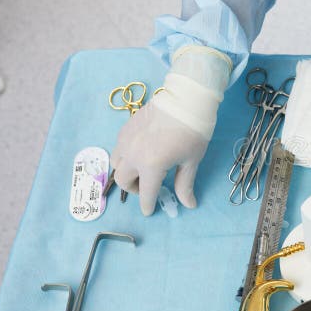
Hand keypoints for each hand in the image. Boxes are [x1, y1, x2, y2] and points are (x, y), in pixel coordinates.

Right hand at [111, 45, 231, 214]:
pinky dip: (125, 157)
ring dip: (126, 173)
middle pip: (124, 181)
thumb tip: (188, 204)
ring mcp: (126, 141)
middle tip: (148, 188)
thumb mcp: (191, 161)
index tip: (149, 211)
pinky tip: (140, 154)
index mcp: (151, 166)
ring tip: (142, 171)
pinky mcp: (125, 129)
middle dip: (135, 189)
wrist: (186, 99)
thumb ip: (185, 184)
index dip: (148, 205)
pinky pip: (118, 149)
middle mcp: (133, 155)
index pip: (146, 193)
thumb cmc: (193, 131)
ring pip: (116, 165)